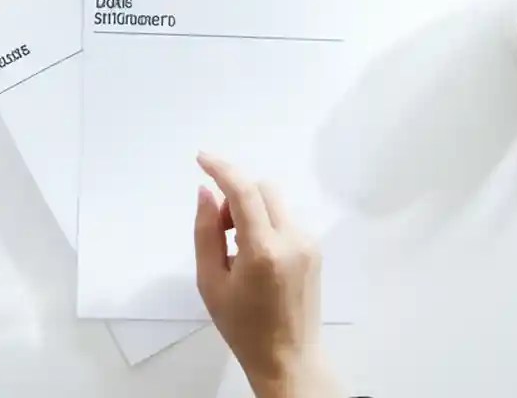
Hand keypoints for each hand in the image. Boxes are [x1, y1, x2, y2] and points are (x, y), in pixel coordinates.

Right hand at [194, 153, 333, 397]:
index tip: (201, 159)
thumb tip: (205, 193)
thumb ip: (205, 232)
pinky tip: (256, 256)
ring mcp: (308, 243)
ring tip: (237, 248)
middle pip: (263, 188)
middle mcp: (292, 240)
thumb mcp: (210, 282)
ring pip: (275, 202)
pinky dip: (265, 223)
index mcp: (263, 250)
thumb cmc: (243, 326)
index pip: (244, 191)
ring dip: (251, 210)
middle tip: (221, 228)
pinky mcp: (315, 249)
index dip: (221, 168)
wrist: (289, 358)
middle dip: (236, 195)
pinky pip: (285, 219)